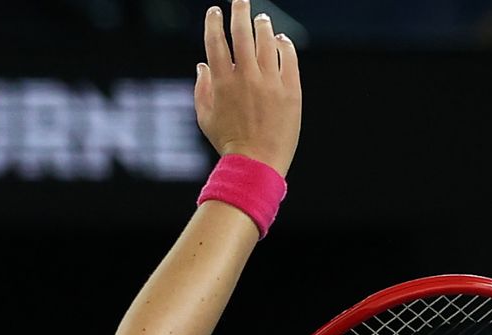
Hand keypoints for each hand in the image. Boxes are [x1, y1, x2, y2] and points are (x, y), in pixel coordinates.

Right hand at [195, 1, 301, 175]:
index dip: (213, 23)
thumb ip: (201, 88)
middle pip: (242, 33)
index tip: (214, 11)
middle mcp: (245, 76)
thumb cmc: (227, 141)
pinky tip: (280, 40)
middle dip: (240, 11)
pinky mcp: (290, 88)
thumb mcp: (204, 117)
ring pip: (267, 41)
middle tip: (241, 0)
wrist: (256, 161)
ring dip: (263, 26)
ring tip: (261, 19)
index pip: (215, 42)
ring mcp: (270, 81)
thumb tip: (202, 64)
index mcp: (221, 83)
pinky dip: (284, 44)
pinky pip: (289, 56)